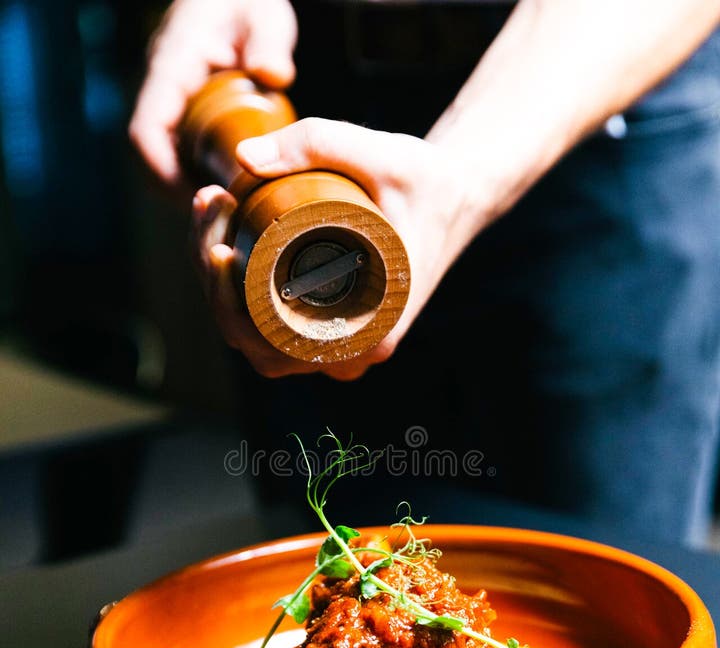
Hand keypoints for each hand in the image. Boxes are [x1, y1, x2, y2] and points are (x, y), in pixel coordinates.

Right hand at [129, 0, 296, 194]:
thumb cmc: (246, 2)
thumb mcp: (264, 14)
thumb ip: (270, 42)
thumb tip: (271, 74)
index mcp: (171, 66)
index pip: (146, 130)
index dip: (163, 172)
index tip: (197, 198)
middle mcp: (162, 89)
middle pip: (150, 157)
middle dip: (178, 192)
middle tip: (220, 218)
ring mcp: (171, 104)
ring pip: (164, 160)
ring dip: (188, 188)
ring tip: (228, 211)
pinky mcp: (184, 115)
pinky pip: (180, 154)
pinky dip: (197, 176)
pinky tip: (230, 191)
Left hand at [193, 118, 485, 379]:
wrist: (458, 196)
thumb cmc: (426, 182)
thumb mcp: (384, 154)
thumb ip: (318, 143)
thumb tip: (243, 159)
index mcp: (369, 333)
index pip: (271, 345)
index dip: (228, 300)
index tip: (220, 240)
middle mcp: (353, 352)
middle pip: (253, 344)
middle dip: (213, 279)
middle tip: (211, 207)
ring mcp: (342, 345)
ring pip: (256, 339)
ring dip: (221, 284)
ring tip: (215, 213)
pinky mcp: (332, 326)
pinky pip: (270, 328)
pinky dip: (239, 289)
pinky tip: (226, 232)